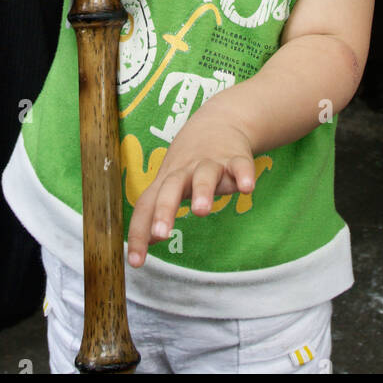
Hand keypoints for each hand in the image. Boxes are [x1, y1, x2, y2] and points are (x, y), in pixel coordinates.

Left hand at [127, 115, 255, 266]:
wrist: (219, 120)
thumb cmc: (190, 159)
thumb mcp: (170, 180)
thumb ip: (158, 210)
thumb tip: (148, 241)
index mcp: (166, 180)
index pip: (146, 206)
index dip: (139, 233)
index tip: (135, 262)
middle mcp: (185, 171)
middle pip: (171, 189)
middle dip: (165, 210)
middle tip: (161, 233)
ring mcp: (211, 163)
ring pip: (204, 175)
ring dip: (202, 191)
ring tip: (202, 210)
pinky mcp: (236, 158)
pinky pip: (240, 166)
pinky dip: (243, 175)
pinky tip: (247, 188)